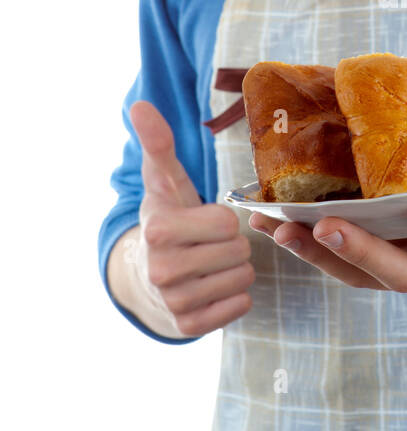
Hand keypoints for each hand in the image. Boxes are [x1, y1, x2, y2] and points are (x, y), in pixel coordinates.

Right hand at [130, 100, 255, 335]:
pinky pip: (241, 305)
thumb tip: (139, 104)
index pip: (226, 221)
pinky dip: (235, 295)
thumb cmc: (167, 217)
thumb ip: (158, 143)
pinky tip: (213, 286)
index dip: (223, 217)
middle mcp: (162, 270)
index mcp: (158, 230)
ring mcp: (174, 302)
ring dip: (235, 268)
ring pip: (244, 277)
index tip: (203, 220)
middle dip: (232, 243)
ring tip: (210, 263)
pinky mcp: (188, 326)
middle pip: (239, 249)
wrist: (145, 272)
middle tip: (208, 243)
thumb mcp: (164, 180)